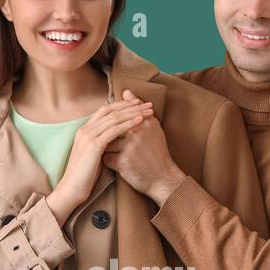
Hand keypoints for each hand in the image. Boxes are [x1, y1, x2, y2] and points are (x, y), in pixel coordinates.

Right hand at [46, 98, 152, 223]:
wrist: (71, 188)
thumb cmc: (84, 176)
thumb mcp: (93, 155)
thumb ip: (100, 144)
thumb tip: (114, 140)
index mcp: (84, 130)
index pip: (105, 110)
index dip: (122, 105)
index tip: (137, 103)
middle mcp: (85, 129)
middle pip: (110, 111)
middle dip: (130, 105)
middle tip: (147, 103)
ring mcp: (88, 136)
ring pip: (114, 118)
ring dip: (133, 112)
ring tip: (148, 110)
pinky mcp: (94, 145)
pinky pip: (114, 130)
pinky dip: (128, 124)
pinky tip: (140, 121)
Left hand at [101, 90, 185, 205]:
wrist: (163, 178)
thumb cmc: (156, 151)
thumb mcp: (152, 127)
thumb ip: (138, 108)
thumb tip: (125, 92)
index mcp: (144, 122)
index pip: (120, 117)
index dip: (117, 127)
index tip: (120, 135)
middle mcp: (136, 132)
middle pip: (111, 130)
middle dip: (112, 139)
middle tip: (120, 147)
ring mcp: (129, 147)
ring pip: (106, 144)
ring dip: (110, 151)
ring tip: (124, 156)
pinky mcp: (123, 162)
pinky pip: (106, 158)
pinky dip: (111, 163)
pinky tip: (121, 165)